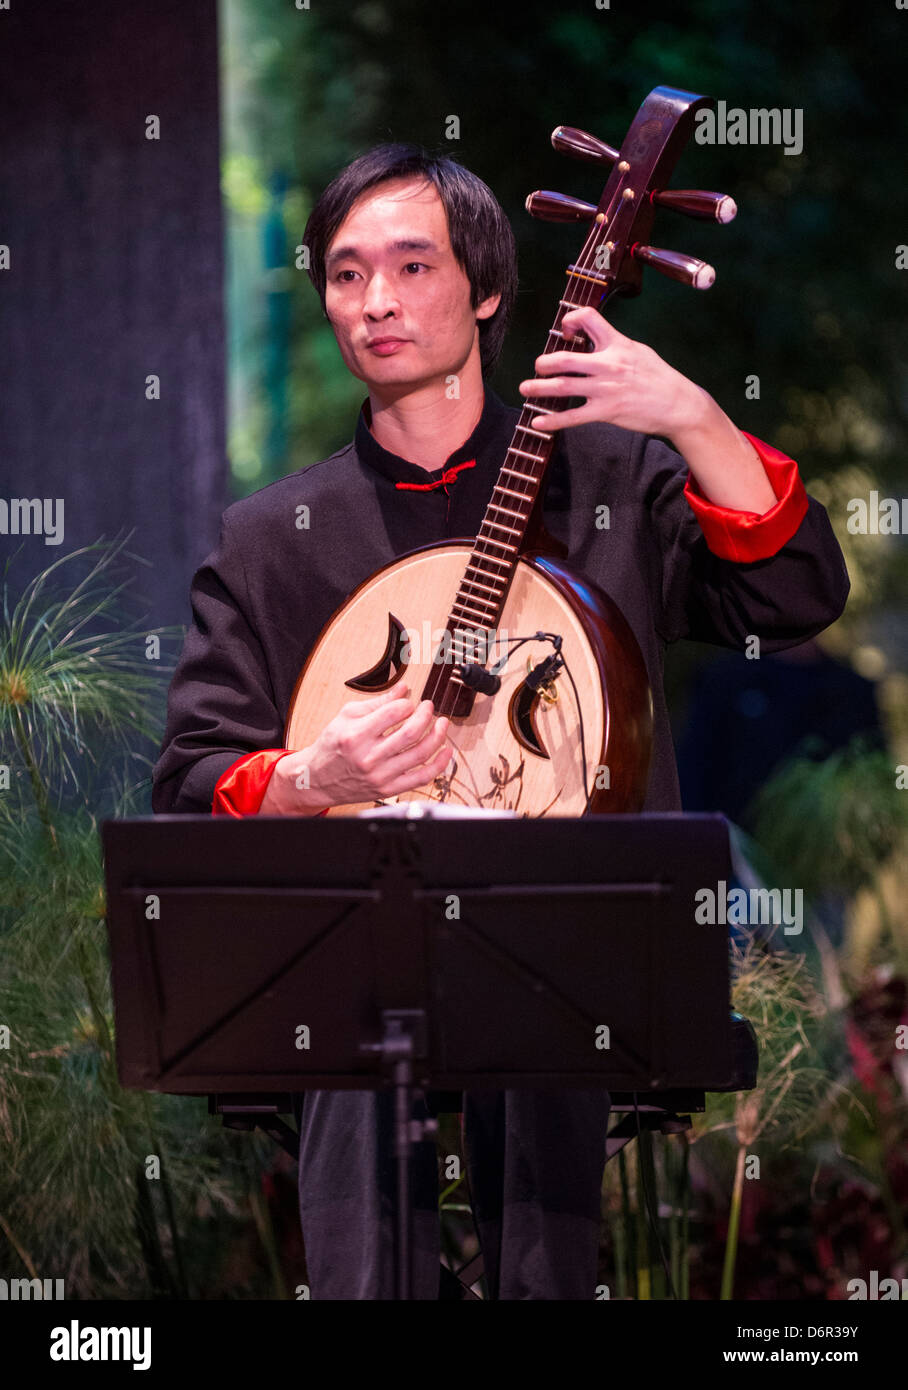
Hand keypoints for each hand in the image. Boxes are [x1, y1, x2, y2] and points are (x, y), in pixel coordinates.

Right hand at [260, 685, 452, 813]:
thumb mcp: (346, 717)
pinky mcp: (388, 789)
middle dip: (426, 715)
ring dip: (437, 735)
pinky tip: (446, 751)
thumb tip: (403, 689)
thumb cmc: (331, 747)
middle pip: (411, 732)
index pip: (393, 713)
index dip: (407, 704)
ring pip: (420, 754)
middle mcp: (369, 757)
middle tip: (429, 707)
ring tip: (442, 724)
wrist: (317, 779)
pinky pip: (422, 778)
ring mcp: (380, 776)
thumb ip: (377, 703)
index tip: (409, 702)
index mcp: (356, 736)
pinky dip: (439, 764)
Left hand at [518, 306, 710, 441]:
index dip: (570, 320)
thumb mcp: (638, 351)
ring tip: (525, 389)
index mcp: (618, 343)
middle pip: (565, 358)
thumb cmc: (658, 378)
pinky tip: (537, 423)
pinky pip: (573, 417)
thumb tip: (591, 339)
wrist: (678, 404)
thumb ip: (614, 344)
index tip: (566, 333)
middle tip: (537, 367)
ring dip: (539, 388)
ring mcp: (606, 389)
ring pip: (564, 386)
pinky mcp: (607, 412)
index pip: (588, 317)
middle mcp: (609, 364)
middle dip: (544, 363)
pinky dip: (552, 421)